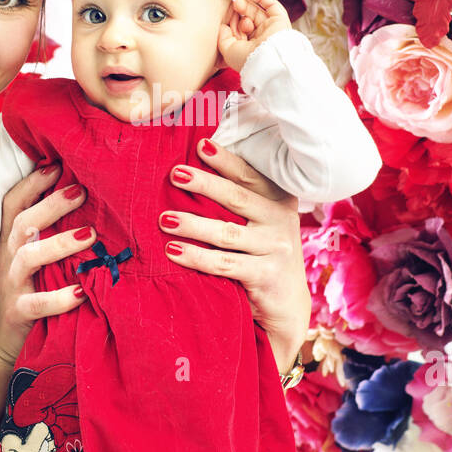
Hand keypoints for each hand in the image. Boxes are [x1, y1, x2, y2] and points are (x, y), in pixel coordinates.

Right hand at [0, 165, 92, 371]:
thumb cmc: (23, 291)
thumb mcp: (30, 259)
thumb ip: (46, 233)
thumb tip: (84, 201)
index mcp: (11, 242)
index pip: (14, 204)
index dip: (32, 183)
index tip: (57, 165)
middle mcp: (8, 258)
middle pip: (23, 223)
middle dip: (51, 204)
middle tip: (81, 190)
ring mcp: (11, 285)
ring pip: (28, 258)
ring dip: (59, 244)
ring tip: (90, 235)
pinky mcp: (17, 313)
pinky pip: (37, 304)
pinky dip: (59, 298)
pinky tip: (82, 292)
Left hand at [159, 139, 311, 373]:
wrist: (287, 307)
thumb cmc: (262, 257)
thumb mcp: (261, 224)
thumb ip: (239, 201)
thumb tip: (193, 173)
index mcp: (279, 200)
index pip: (249, 175)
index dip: (225, 159)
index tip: (201, 145)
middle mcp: (282, 220)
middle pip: (237, 197)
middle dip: (204, 184)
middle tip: (175, 174)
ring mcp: (277, 247)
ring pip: (226, 232)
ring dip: (192, 224)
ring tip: (164, 219)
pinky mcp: (267, 274)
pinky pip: (224, 263)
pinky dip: (196, 256)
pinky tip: (173, 250)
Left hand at [218, 0, 293, 72]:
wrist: (266, 60)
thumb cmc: (247, 60)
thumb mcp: (228, 50)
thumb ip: (223, 38)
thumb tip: (223, 26)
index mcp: (251, 48)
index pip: (241, 31)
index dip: (233, 25)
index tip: (227, 23)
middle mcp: (262, 39)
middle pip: (250, 19)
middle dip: (240, 12)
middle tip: (234, 6)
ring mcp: (271, 29)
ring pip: (259, 12)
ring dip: (247, 4)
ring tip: (238, 1)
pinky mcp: (280, 21)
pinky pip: (272, 5)